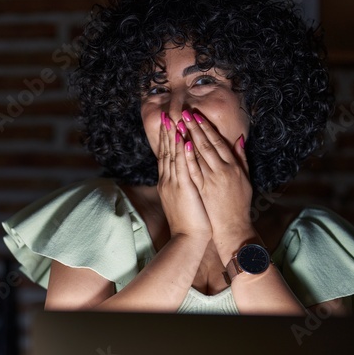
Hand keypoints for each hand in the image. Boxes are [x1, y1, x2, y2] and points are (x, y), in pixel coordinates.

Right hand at [156, 112, 211, 243]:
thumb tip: (181, 180)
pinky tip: (183, 139)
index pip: (166, 157)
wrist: (187, 239)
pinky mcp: (183, 189)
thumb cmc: (188, 224)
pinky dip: (182, 152)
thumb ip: (181, 187)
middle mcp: (168, 181)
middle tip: (166, 114)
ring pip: (172, 156)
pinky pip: (182, 166)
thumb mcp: (182, 202)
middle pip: (166, 152)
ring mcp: (174, 184)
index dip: (165, 140)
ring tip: (173, 119)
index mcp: (168, 184)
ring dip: (173, 136)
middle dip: (166, 133)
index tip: (167, 125)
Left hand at [179, 110, 254, 253]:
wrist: (232, 227)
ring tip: (178, 123)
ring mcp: (211, 180)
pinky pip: (193, 170)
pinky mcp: (202, 190)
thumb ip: (242, 158)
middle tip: (184, 113)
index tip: (197, 115)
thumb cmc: (239, 204)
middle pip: (206, 144)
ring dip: (188, 137)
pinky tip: (181, 144)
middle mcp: (222, 171)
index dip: (207, 127)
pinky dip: (187, 156)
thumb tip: (239, 138)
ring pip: (198, 154)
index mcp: (232, 167)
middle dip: (194, 127)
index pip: (217, 142)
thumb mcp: (245, 179)